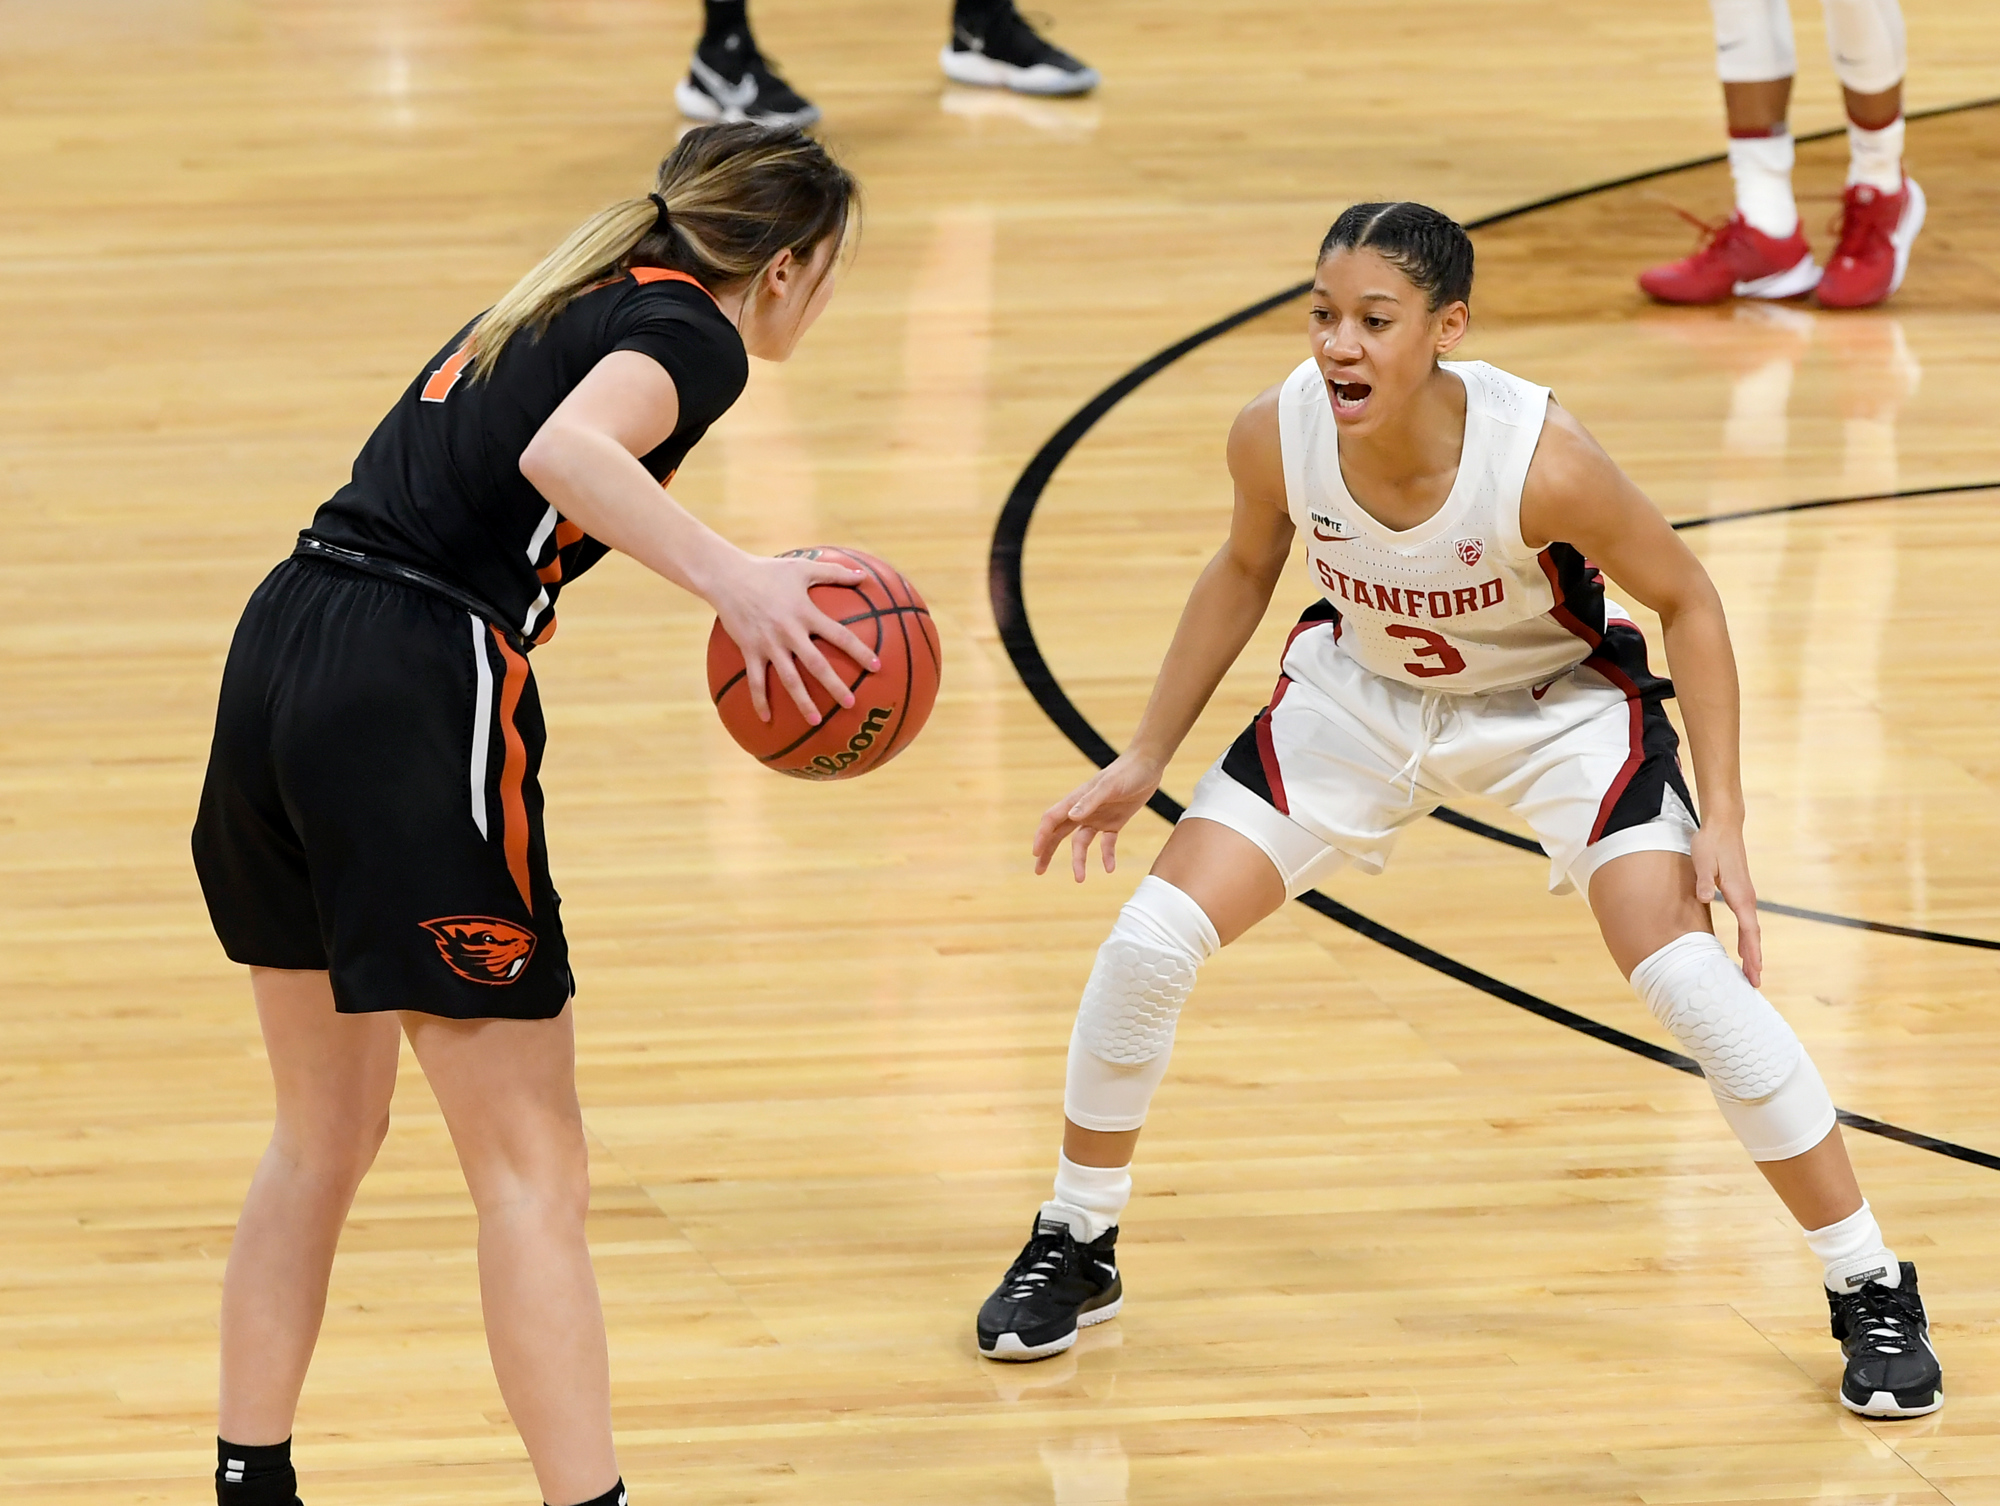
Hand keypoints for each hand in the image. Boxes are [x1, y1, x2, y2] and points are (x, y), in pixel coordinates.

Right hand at [709, 553, 881, 724]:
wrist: (728, 577)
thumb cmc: (768, 570)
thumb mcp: (803, 567)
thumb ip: (835, 572)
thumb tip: (863, 576)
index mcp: (805, 613)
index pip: (839, 635)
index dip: (859, 651)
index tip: (877, 667)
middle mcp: (789, 632)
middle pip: (817, 664)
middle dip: (835, 686)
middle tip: (851, 703)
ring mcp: (769, 644)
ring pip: (789, 679)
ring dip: (803, 701)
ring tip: (816, 722)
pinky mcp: (749, 651)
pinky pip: (755, 680)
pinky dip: (760, 700)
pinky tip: (766, 718)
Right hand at [1032, 751, 1166, 881]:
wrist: (1147, 765)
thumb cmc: (1126, 772)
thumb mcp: (1109, 786)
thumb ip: (1090, 801)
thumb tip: (1071, 817)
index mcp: (1076, 800)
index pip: (1051, 820)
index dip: (1041, 836)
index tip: (1035, 853)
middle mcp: (1083, 810)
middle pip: (1059, 834)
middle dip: (1047, 851)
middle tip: (1039, 871)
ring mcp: (1098, 817)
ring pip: (1080, 843)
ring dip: (1078, 860)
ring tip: (1079, 879)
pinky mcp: (1114, 822)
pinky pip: (1106, 843)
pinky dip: (1106, 856)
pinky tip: (1109, 869)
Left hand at [1691, 817, 1761, 985]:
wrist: (1723, 827)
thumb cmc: (1710, 844)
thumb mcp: (1703, 860)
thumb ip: (1704, 879)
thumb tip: (1705, 897)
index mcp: (1739, 894)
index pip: (1749, 930)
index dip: (1751, 952)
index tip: (1754, 971)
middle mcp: (1747, 898)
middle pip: (1754, 934)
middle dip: (1755, 959)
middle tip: (1754, 983)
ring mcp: (1746, 896)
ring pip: (1752, 930)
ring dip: (1753, 951)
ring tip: (1752, 973)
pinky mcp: (1741, 894)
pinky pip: (1748, 923)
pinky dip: (1749, 939)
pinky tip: (1745, 949)